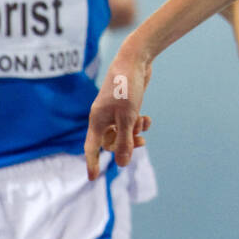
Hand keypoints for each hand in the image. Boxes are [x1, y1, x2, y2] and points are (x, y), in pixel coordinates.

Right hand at [85, 45, 151, 179]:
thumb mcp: (128, 118)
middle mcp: (103, 117)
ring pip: (122, 132)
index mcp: (97, 120)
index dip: (92, 162)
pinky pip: (130, 123)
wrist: (135, 60)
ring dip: (134, 133)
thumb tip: (122, 164)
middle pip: (110, 142)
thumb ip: (125, 141)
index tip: (93, 178)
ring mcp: (114, 111)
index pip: (92, 147)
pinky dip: (138, 123)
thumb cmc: (127, 87)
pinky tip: (146, 118)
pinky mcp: (125, 106)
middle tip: (140, 142)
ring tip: (143, 125)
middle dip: (125, 145)